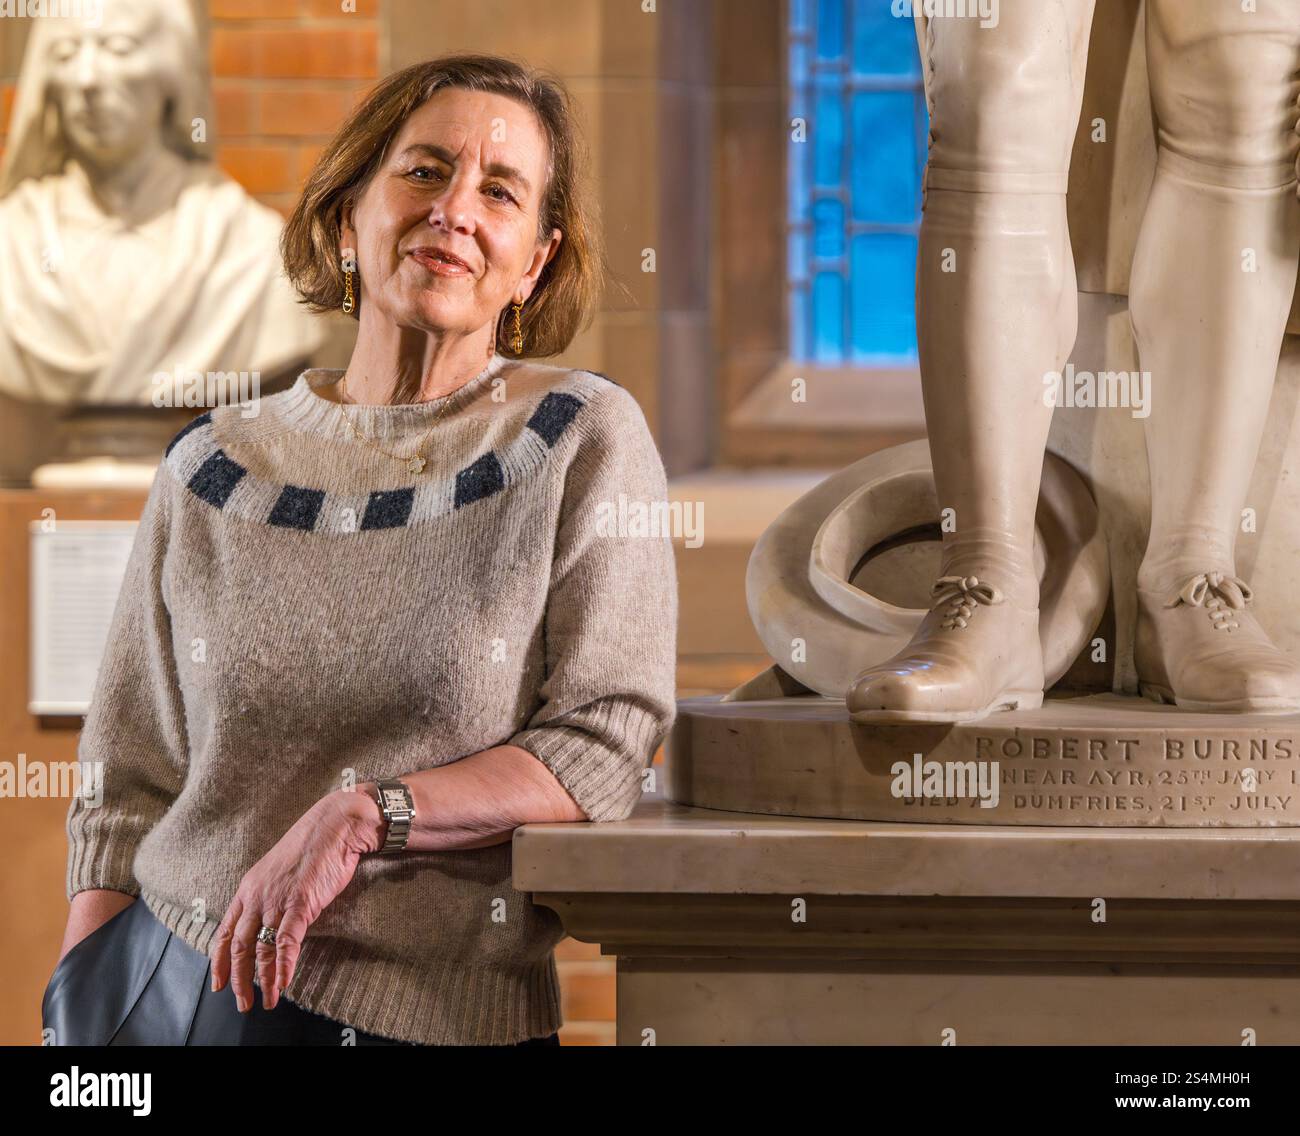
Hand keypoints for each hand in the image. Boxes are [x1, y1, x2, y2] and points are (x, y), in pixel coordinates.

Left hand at [208, 790, 380, 1012]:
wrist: (336, 825)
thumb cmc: (314, 846)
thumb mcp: (281, 872)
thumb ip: (271, 895)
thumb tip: (271, 920)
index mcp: (249, 888)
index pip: (225, 931)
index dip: (219, 961)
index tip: (218, 983)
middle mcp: (258, 896)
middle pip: (238, 945)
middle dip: (238, 979)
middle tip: (242, 1002)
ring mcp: (278, 899)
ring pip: (261, 948)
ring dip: (262, 979)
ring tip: (266, 1000)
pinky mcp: (301, 902)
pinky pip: (287, 941)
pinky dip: (284, 965)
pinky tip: (284, 982)